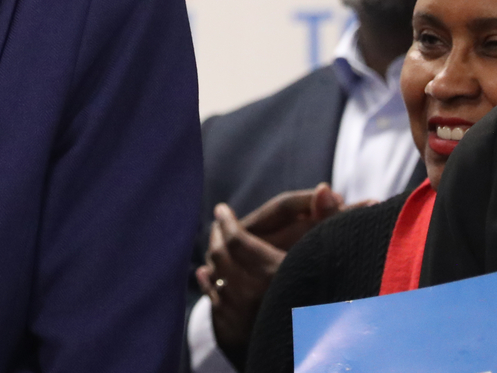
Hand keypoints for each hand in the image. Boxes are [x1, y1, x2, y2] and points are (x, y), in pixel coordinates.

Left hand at [198, 184, 343, 364]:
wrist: (322, 358)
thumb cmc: (336, 296)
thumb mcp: (330, 255)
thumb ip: (327, 220)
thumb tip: (325, 188)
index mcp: (276, 274)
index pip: (238, 239)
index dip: (227, 222)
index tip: (221, 209)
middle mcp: (254, 297)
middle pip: (222, 256)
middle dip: (219, 237)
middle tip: (218, 224)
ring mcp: (240, 319)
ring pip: (216, 278)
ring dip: (215, 260)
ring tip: (216, 246)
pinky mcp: (233, 339)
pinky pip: (215, 304)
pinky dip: (211, 286)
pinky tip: (208, 275)